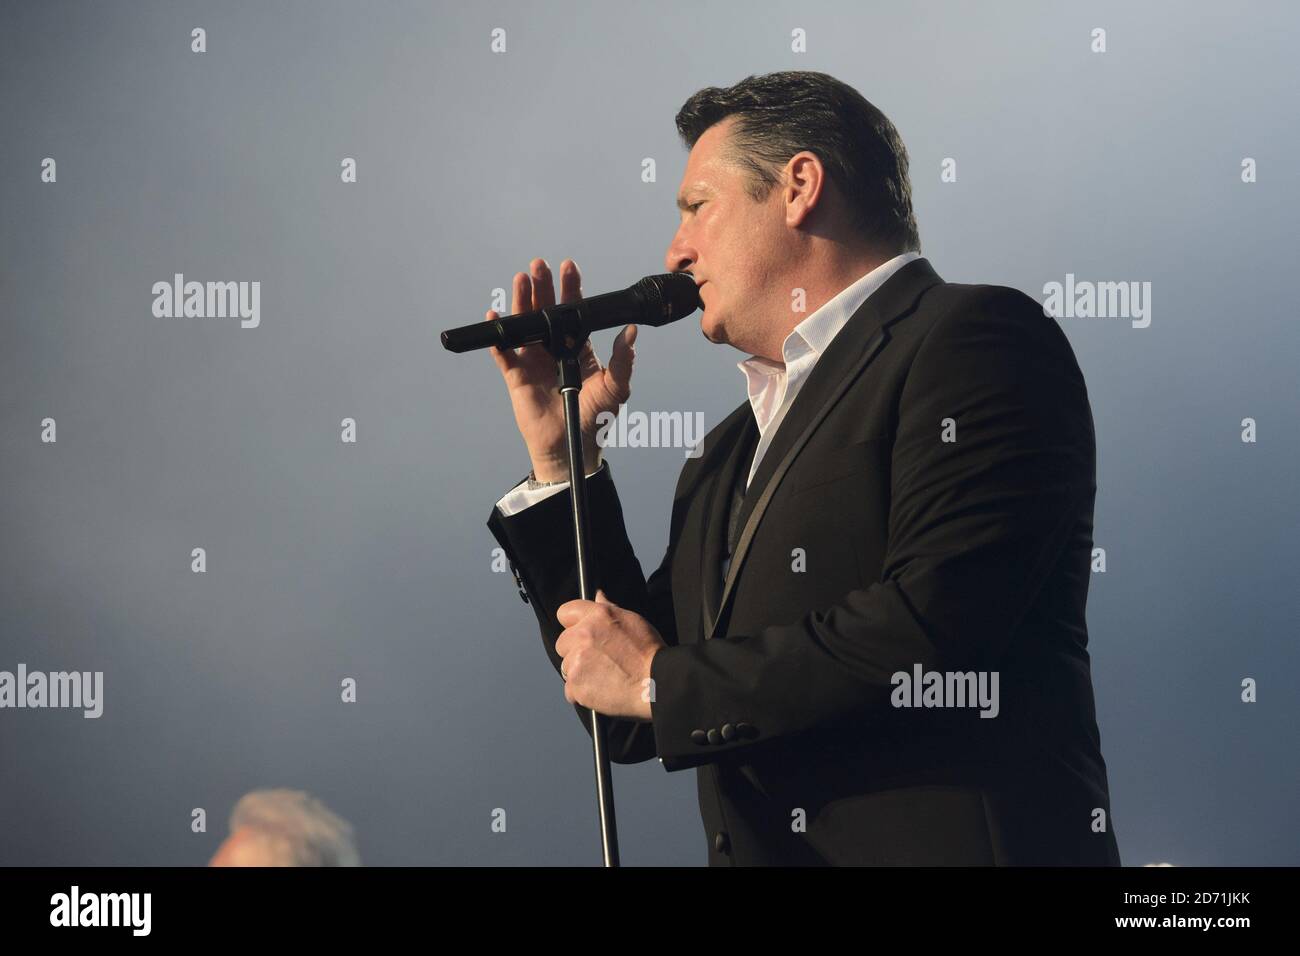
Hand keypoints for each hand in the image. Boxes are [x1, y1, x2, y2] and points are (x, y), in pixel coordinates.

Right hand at [486, 258, 637, 481]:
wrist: (572, 446)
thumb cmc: (596, 418)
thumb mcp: (616, 388)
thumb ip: (624, 361)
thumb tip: (631, 333)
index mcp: (578, 346)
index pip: (574, 311)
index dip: (570, 289)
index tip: (569, 268)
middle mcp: (554, 348)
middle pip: (545, 311)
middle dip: (542, 287)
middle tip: (539, 266)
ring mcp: (534, 361)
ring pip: (524, 325)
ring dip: (521, 302)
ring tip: (521, 280)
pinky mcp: (516, 376)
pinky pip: (503, 353)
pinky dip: (497, 336)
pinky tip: (495, 316)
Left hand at [555, 589, 663, 720]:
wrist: (655, 684)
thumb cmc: (648, 652)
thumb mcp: (632, 620)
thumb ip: (608, 607)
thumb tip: (597, 594)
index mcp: (597, 616)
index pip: (565, 612)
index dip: (572, 624)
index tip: (578, 633)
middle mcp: (583, 635)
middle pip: (562, 643)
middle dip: (575, 651)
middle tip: (598, 659)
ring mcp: (577, 660)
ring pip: (566, 667)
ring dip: (579, 673)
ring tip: (603, 676)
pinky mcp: (575, 684)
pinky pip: (570, 690)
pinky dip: (581, 693)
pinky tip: (600, 690)